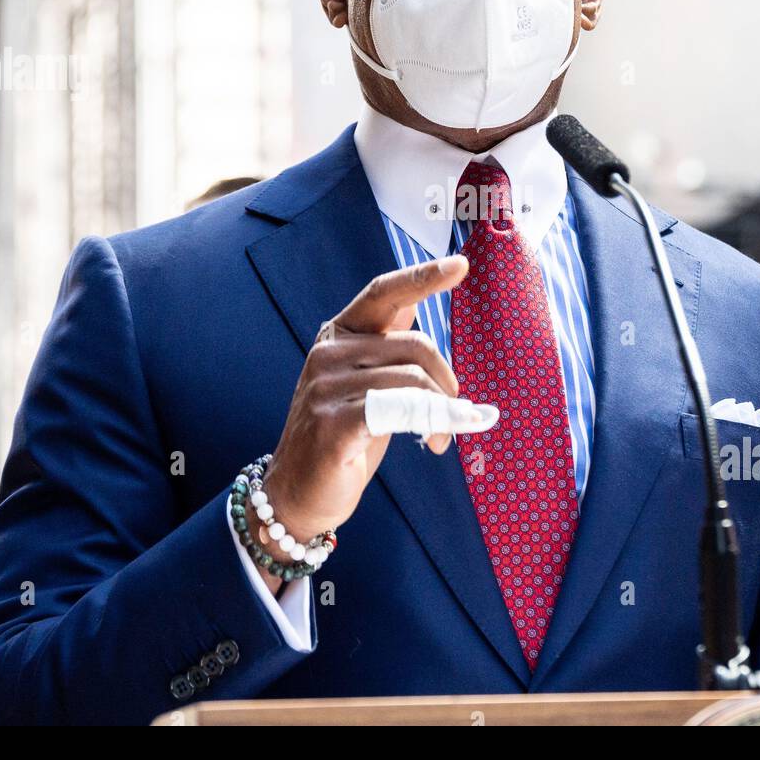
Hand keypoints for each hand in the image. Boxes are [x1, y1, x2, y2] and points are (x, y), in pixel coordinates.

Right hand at [259, 255, 471, 554]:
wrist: (299, 495)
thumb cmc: (343, 438)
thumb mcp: (368, 385)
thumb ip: (388, 349)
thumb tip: (416, 305)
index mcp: (338, 335)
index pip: (384, 293)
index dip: (423, 277)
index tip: (460, 265)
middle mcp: (328, 352)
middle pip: (414, 345)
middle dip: (446, 380)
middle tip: (459, 411)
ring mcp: (325, 387)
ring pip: (412, 381)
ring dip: (443, 412)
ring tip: (444, 435)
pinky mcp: (332, 423)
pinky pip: (399, 411)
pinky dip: (431, 424)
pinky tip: (435, 442)